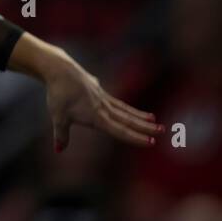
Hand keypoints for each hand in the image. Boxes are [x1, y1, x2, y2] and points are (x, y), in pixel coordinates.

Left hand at [9, 33, 162, 150]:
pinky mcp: (97, 88)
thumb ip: (61, 135)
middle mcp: (103, 107)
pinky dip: (122, 106)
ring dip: (139, 116)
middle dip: (145, 127)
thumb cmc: (58, 95)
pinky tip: (126, 109)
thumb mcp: (58, 117)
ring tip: (154, 119)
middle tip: (162, 131)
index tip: (151, 142)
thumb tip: (58, 150)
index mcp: (97, 116)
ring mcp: (101, 96)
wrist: (59, 69)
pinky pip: (114, 100)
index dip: (135, 138)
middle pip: (127, 119)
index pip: (120, 130)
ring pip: (124, 109)